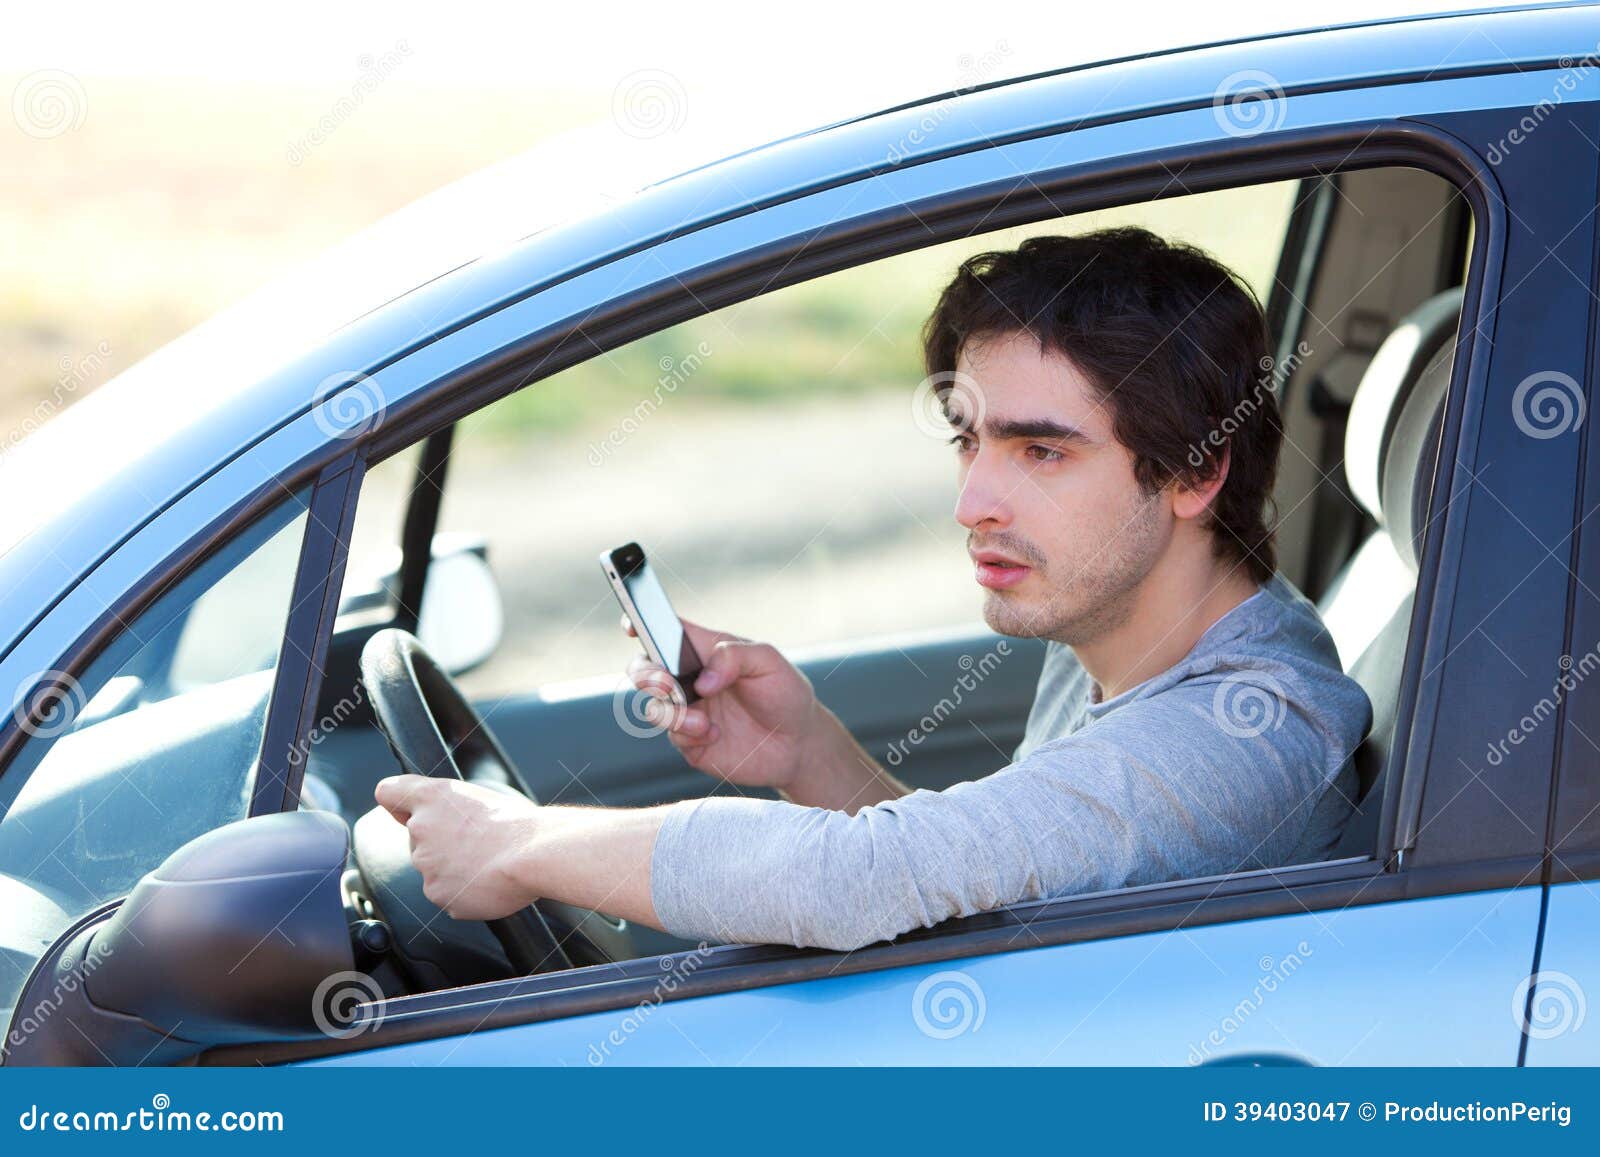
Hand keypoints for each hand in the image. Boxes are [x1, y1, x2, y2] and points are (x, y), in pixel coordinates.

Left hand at [373, 775, 537, 920]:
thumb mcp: (478, 796)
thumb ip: (447, 805)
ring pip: (434, 869)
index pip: (389, 794)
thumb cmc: (516, 823)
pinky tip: (486, 883)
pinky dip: (464, 893)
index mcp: (432, 797)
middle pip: (418, 840)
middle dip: (441, 844)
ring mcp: (426, 864)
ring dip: (453, 870)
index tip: (406, 813)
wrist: (532, 854)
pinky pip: (447, 894)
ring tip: (487, 863)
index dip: (398, 805)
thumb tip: (441, 821)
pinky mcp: (436, 893)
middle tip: (476, 844)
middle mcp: (420, 828)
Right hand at [624, 616, 825, 791]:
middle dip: (646, 674)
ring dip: (671, 712)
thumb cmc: (784, 692)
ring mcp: (688, 711)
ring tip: (702, 720)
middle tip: (665, 683)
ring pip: (654, 707)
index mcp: (703, 649)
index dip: (641, 623)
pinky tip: (716, 733)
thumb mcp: (768, 661)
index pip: (663, 630)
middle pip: (644, 669)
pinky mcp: (691, 742)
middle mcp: (689, 678)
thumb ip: (733, 656)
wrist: (799, 743)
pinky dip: (691, 734)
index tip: (632, 625)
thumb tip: (701, 680)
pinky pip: (674, 737)